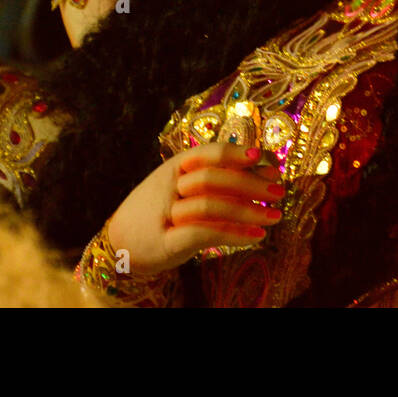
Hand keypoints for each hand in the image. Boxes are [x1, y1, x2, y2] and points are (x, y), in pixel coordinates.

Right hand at [106, 144, 283, 276]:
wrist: (119, 244)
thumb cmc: (159, 213)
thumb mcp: (181, 188)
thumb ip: (214, 179)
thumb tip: (261, 169)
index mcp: (174, 167)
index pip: (208, 153)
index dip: (236, 153)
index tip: (262, 158)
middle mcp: (170, 185)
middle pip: (213, 178)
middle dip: (250, 183)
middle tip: (278, 190)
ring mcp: (167, 213)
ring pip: (210, 204)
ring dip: (248, 210)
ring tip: (274, 216)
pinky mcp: (168, 242)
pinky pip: (205, 233)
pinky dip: (234, 234)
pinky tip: (256, 236)